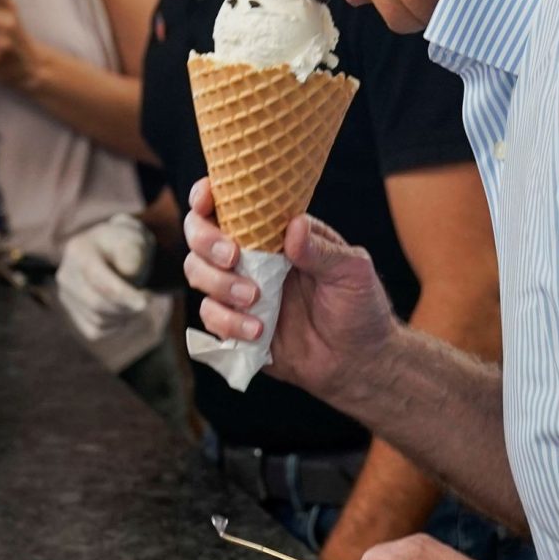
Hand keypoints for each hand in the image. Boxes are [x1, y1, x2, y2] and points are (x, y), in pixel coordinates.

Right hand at [55, 213, 158, 365]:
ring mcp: (66, 296)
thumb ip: (132, 253)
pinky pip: (97, 331)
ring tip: (134, 298)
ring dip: (124, 315)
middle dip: (126, 307)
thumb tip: (128, 272)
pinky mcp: (72, 314)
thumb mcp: (134, 240)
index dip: (122, 295)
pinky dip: (116, 325)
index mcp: (78, 251)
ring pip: (98, 320)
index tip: (145, 303)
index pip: (97, 280)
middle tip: (147, 299)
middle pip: (96, 304)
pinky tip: (123, 308)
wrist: (115, 252)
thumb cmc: (127, 245)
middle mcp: (66, 275)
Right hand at [182, 178, 398, 405]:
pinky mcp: (235, 325)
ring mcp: (239, 290)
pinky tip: (258, 331)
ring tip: (255, 300)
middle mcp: (252, 257)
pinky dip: (227, 322)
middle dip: (206, 242)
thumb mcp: (352, 272)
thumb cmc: (360, 307)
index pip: (232, 204)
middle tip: (232, 257)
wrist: (358, 361)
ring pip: (198, 273)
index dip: (208, 197)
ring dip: (219, 284)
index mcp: (277, 233)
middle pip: (200, 236)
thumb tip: (293, 226)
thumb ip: (321, 250)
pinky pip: (210, 316)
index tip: (207, 201)